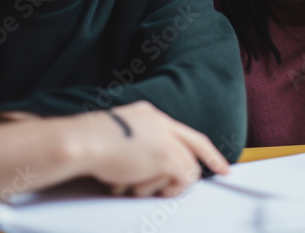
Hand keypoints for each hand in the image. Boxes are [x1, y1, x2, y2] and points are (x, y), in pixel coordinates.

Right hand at [75, 101, 229, 197]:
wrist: (83, 142)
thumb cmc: (87, 142)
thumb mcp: (117, 134)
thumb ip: (136, 141)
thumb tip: (142, 163)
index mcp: (149, 114)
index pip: (183, 131)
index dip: (204, 148)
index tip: (220, 161)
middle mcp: (161, 123)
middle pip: (194, 147)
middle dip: (208, 163)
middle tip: (222, 173)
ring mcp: (166, 140)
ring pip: (187, 168)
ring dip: (167, 184)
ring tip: (140, 186)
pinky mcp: (167, 157)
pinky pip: (182, 179)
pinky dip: (169, 189)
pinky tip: (143, 188)